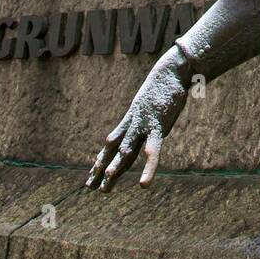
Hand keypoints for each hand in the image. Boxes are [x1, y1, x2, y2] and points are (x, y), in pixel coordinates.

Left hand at [86, 45, 191, 191]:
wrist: (171, 69)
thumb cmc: (166, 80)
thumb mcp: (156, 94)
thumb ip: (152, 104)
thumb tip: (155, 106)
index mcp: (133, 117)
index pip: (114, 141)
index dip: (103, 156)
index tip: (93, 170)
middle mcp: (134, 123)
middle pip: (115, 149)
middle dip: (101, 168)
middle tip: (88, 187)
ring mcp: (144, 125)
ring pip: (126, 152)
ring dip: (115, 170)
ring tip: (104, 189)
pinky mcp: (158, 127)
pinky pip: (153, 151)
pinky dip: (149, 168)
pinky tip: (144, 185)